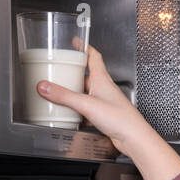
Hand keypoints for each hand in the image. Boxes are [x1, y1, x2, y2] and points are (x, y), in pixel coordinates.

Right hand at [36, 40, 148, 156]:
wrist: (133, 138)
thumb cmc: (120, 118)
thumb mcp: (86, 104)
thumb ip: (64, 96)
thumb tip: (45, 87)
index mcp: (102, 79)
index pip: (94, 56)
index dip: (84, 47)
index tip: (76, 42)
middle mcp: (104, 89)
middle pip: (86, 76)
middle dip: (72, 75)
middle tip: (59, 74)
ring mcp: (105, 102)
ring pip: (85, 94)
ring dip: (73, 95)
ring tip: (60, 96)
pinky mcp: (104, 116)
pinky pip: (87, 111)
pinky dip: (78, 113)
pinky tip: (72, 118)